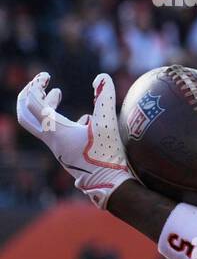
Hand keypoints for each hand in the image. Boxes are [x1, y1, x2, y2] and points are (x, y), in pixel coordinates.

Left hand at [17, 71, 133, 208]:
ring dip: (43, 106)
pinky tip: (81, 117)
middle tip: (37, 83)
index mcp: (56, 130)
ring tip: (57, 93)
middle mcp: (51, 139)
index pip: (33, 103)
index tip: (46, 74)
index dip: (36, 85)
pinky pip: (54, 133)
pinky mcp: (67, 153)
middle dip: (27, 96)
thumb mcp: (108, 123)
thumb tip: (102, 77)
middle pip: (25, 116)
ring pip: (39, 124)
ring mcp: (58, 147)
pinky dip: (60, 119)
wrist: (109, 183)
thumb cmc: (107, 154)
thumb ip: (105, 98)